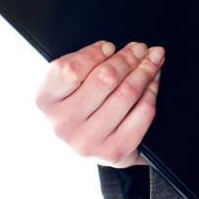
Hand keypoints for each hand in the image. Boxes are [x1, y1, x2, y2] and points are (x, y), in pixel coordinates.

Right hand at [35, 38, 164, 166]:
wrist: (86, 143)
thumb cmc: (77, 104)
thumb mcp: (68, 81)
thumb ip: (87, 61)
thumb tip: (124, 50)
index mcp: (45, 99)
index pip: (70, 70)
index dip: (94, 54)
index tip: (110, 47)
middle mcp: (62, 123)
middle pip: (105, 79)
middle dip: (128, 58)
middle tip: (141, 48)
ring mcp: (87, 140)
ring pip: (127, 94)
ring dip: (145, 71)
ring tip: (153, 60)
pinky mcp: (112, 151)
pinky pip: (142, 113)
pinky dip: (151, 92)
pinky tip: (153, 82)